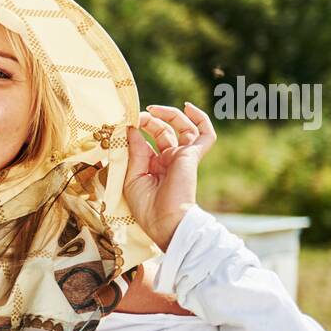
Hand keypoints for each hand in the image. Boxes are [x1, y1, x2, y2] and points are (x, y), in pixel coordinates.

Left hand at [124, 102, 216, 250]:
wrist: (166, 222)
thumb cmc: (147, 208)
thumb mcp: (132, 177)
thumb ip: (134, 152)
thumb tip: (131, 128)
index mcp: (153, 167)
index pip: (147, 141)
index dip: (138, 130)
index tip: (126, 124)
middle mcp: (169, 160)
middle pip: (163, 131)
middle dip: (150, 121)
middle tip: (138, 116)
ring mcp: (182, 157)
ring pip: (183, 128)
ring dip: (168, 115)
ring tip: (153, 109)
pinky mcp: (192, 156)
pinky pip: (205, 134)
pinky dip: (200, 119)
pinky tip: (187, 108)